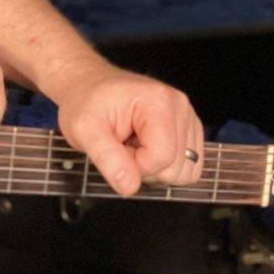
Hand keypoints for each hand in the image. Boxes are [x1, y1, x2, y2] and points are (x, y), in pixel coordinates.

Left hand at [53, 64, 203, 196]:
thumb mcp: (84, 129)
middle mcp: (179, 107)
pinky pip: (189, 167)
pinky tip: (144, 148)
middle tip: (122, 146)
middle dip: (144, 168)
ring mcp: (186, 118)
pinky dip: (165, 167)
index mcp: (159, 102)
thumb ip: (107, 158)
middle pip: (176, 168)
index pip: (162, 157)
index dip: (135, 166)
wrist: (87, 87)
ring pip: (185, 171)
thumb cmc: (85, 102)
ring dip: (155, 169)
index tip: (116, 149)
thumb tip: (129, 185)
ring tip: (132, 146)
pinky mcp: (188, 130)